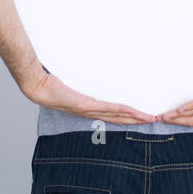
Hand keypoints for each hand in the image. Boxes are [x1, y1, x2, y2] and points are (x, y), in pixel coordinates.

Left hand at [19, 64, 159, 124]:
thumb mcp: (71, 84)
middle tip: (154, 121)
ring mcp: (89, 110)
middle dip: (137, 121)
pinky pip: (109, 109)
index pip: (113, 116)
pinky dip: (123, 111)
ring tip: (150, 119)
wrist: (38, 87)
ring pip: (118, 116)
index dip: (129, 118)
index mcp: (89, 109)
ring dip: (135, 118)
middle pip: (119, 119)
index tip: (142, 117)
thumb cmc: (52, 85)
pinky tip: (134, 112)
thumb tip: (91, 72)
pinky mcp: (86, 105)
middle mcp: (91, 113)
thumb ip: (82, 81)